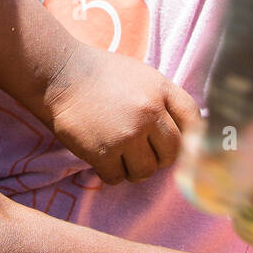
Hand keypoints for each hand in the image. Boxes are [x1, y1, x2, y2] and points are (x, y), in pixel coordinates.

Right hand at [49, 43, 200, 183]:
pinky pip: (118, 178)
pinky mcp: (103, 152)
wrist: (58, 74)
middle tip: (140, 148)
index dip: (193, 139)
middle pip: (172, 153)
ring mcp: (126, 134)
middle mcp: (148, 112)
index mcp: (160, 89)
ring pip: (146, 171)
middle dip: (157, 156)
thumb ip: (164, 101)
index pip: (193, 121)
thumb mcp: (140, 76)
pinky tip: (102, 155)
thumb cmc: (100, 75)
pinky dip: (110, 172)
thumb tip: (190, 135)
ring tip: (118, 151)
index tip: (184, 147)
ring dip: (133, 167)